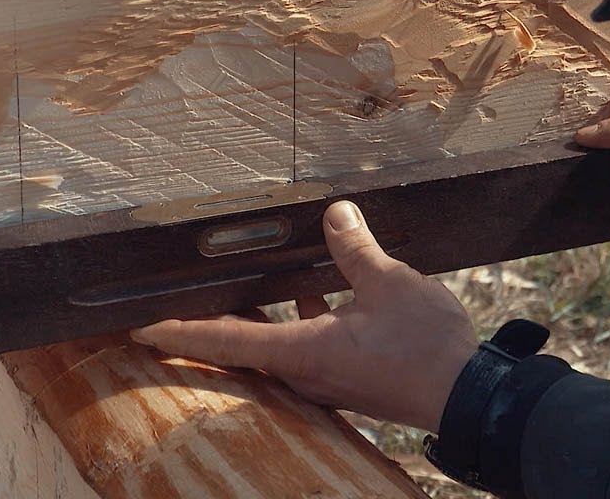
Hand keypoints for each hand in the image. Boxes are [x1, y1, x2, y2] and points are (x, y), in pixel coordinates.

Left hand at [131, 201, 476, 431]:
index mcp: (304, 351)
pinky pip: (304, 342)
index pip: (225, 339)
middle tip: (175, 297)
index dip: (179, 330)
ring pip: (273, 343)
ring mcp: (325, 377)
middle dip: (207, 320)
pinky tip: (309, 290)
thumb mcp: (390, 284)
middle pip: (241, 344)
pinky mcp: (345, 374)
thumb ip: (355, 249)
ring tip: (235, 282)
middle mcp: (305, 371)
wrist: (469, 396)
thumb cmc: (428, 350)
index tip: (140, 327)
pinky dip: (294, 318)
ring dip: (254, 316)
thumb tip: (334, 214)